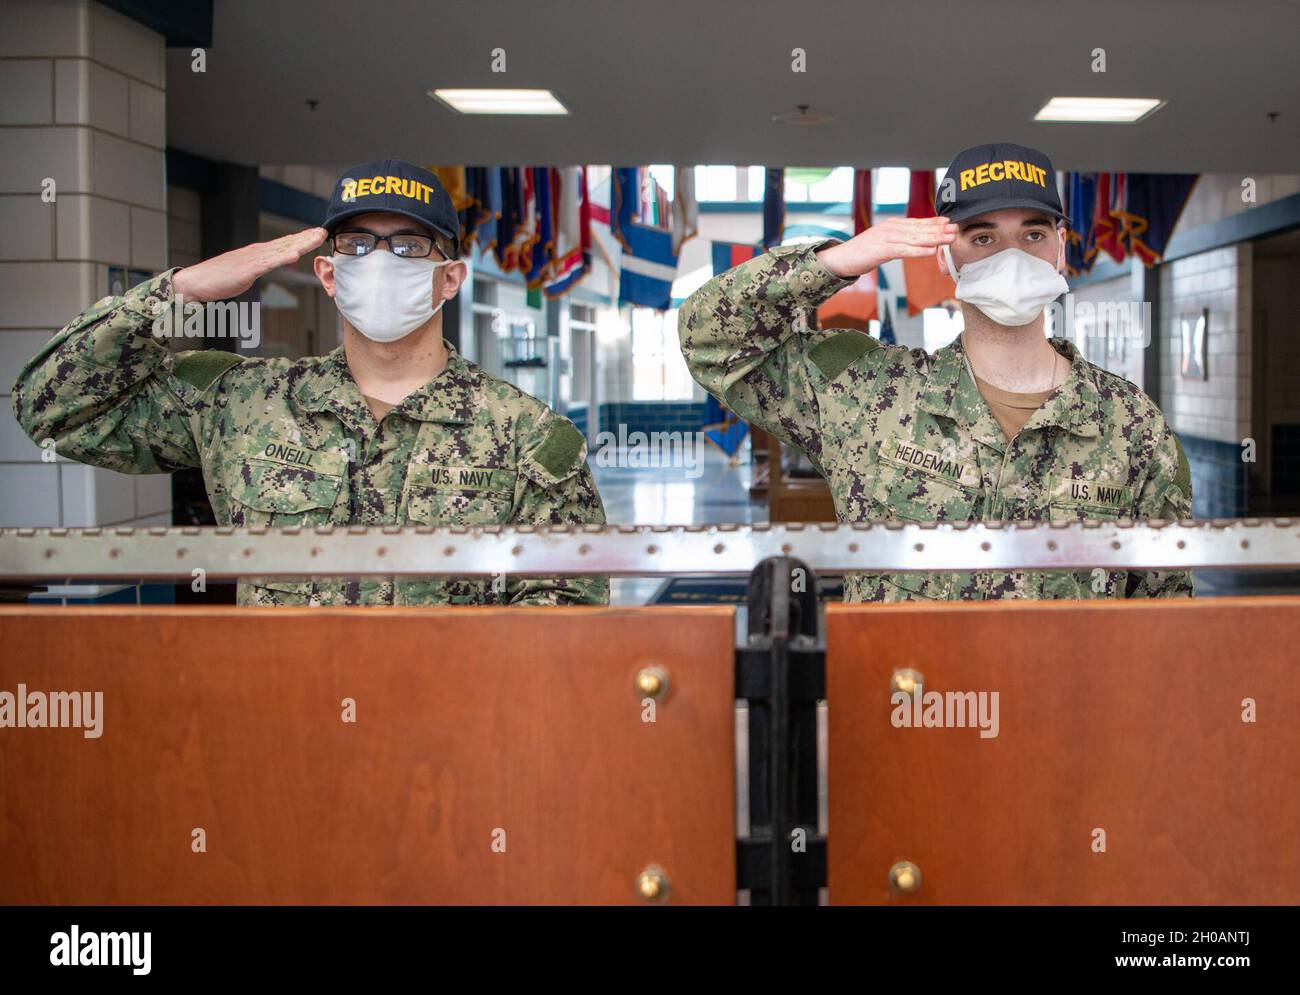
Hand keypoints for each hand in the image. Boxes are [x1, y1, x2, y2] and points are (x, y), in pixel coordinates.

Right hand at [171, 228, 327, 301]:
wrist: (196, 282)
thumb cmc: (218, 279)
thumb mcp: (246, 271)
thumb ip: (263, 265)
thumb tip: (278, 262)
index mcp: (257, 253)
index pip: (283, 243)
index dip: (301, 238)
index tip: (317, 233)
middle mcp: (257, 252)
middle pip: (286, 243)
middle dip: (306, 237)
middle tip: (324, 230)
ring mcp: (252, 260)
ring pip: (281, 249)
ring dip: (300, 243)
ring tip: (316, 236)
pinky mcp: (246, 270)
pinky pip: (268, 263)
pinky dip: (282, 258)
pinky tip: (295, 254)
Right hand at [816, 217, 957, 277]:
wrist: (840, 258)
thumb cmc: (861, 253)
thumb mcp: (882, 243)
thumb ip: (898, 241)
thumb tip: (914, 243)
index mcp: (892, 226)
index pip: (917, 222)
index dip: (934, 222)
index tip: (949, 222)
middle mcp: (891, 228)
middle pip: (919, 229)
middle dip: (939, 229)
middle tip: (956, 228)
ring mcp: (886, 238)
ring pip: (915, 238)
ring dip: (934, 238)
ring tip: (949, 238)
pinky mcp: (881, 250)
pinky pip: (903, 250)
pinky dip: (918, 251)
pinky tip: (930, 251)